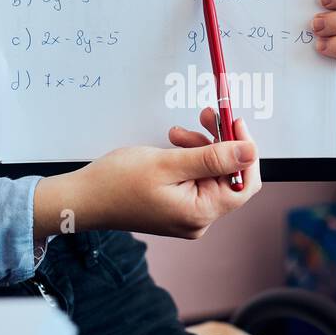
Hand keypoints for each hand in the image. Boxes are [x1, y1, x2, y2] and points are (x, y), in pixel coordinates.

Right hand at [53, 111, 260, 238]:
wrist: (85, 197)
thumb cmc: (117, 182)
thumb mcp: (168, 163)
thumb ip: (213, 158)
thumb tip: (250, 152)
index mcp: (199, 213)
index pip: (243, 184)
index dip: (245, 151)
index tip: (235, 122)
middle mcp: (198, 219)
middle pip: (227, 176)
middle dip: (218, 143)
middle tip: (205, 115)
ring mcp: (187, 214)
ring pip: (210, 173)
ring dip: (199, 147)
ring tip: (175, 133)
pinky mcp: (176, 206)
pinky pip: (195, 178)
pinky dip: (188, 158)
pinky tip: (172, 144)